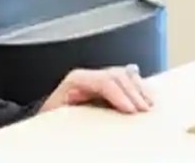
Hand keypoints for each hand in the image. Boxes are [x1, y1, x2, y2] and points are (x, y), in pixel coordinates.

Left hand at [39, 65, 154, 113]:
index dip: (120, 94)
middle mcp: (88, 76)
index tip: (131, 109)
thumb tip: (93, 119)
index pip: (103, 81)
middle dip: (134, 93)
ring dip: (139, 89)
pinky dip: (138, 88)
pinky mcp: (104, 85)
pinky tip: (146, 96)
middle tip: (144, 109)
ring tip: (148, 104)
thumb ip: (74, 114)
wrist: (46, 118)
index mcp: (76, 80)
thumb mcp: (59, 115)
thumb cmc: (50, 119)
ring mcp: (97, 78)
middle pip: (117, 76)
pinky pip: (125, 80)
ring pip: (124, 75)